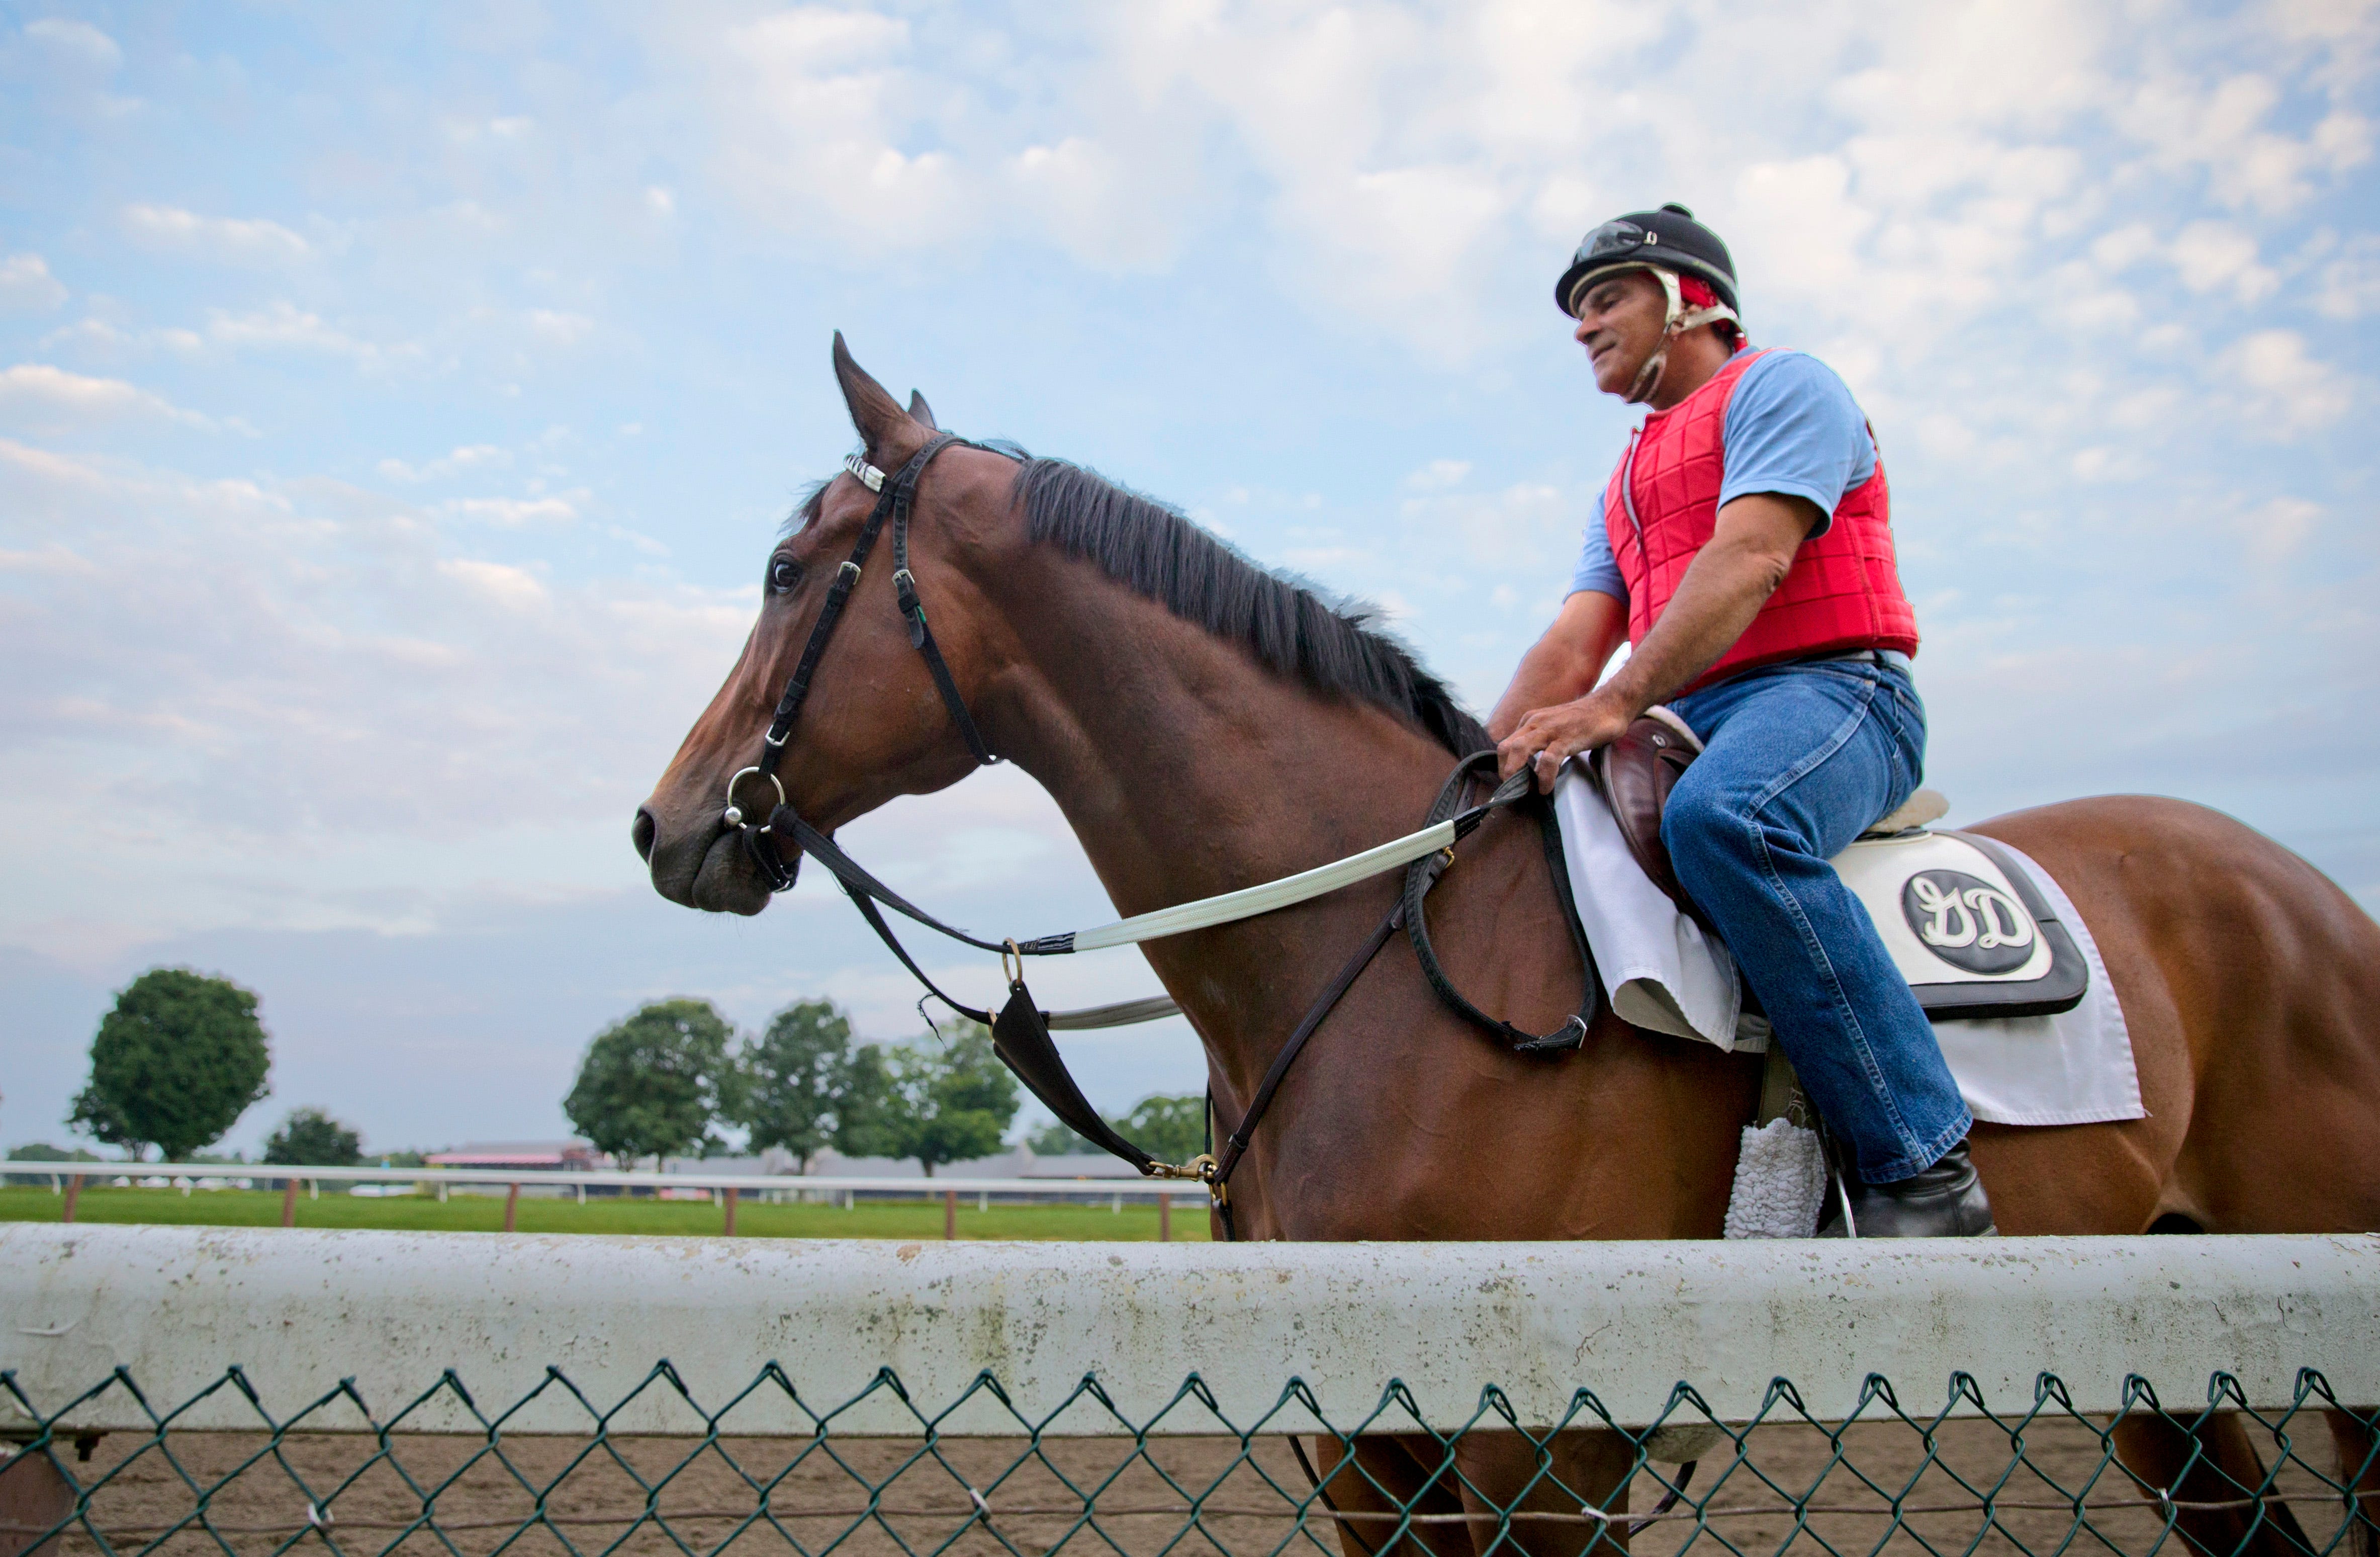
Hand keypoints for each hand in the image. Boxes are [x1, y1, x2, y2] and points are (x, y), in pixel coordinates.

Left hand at [1495, 690, 1636, 792]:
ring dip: (1517, 774)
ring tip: (1524, 791)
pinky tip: (1546, 788)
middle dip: (1505, 771)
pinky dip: (1544, 777)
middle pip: (1505, 747)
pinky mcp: (1566, 737)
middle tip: (1512, 790)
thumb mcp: (1553, 727)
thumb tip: (1529, 765)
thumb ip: (1539, 740)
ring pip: (1521, 749)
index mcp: (1530, 721)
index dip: (1504, 766)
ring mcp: (1550, 729)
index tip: (1511, 782)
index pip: (1506, 744)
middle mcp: (1535, 722)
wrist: (1609, 705)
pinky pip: (1549, 759)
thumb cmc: (1583, 720)